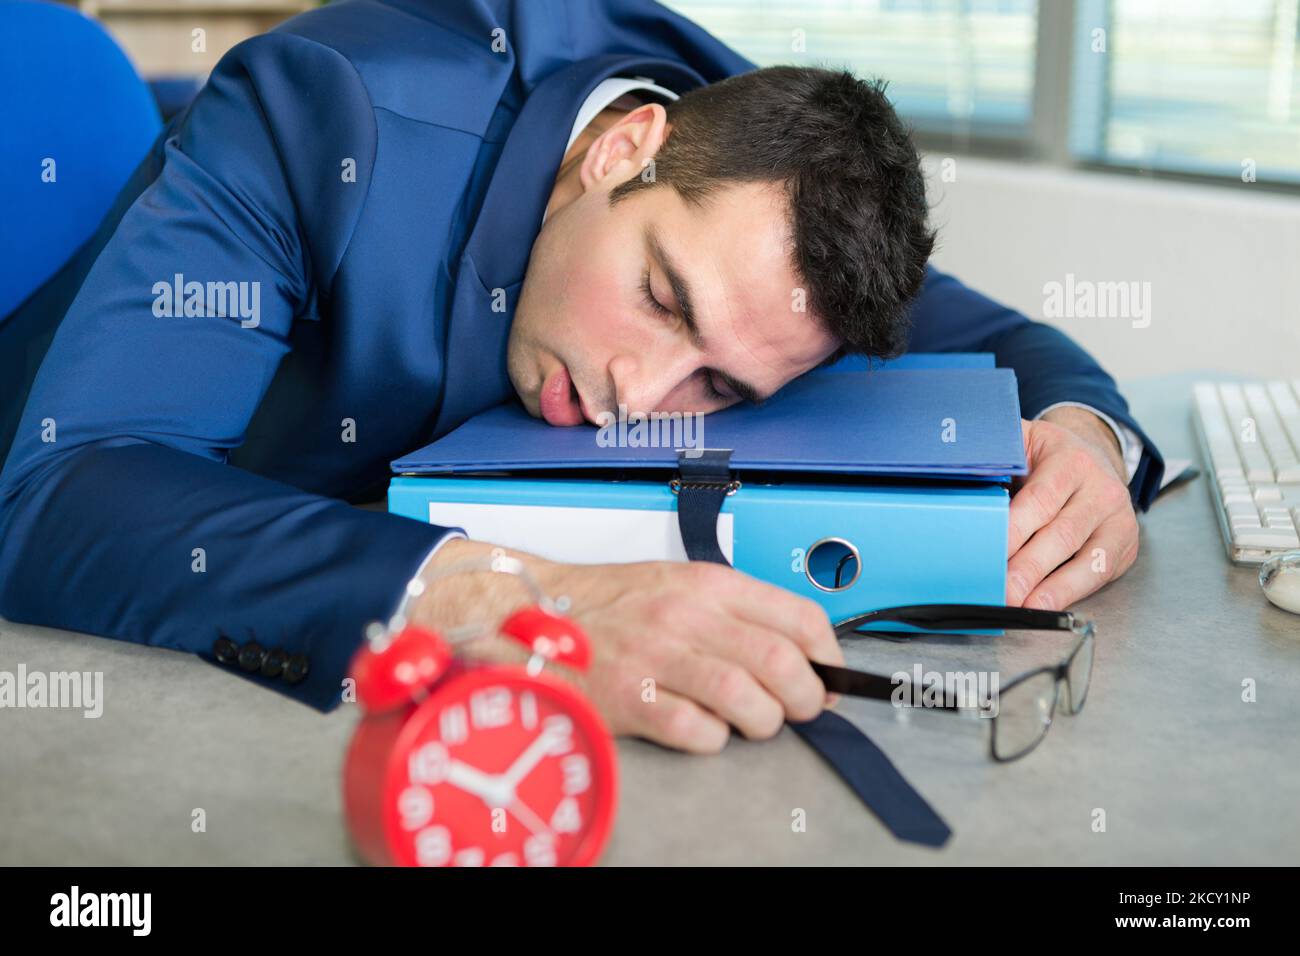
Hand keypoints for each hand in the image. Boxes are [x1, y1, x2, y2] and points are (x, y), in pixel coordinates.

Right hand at [408, 538, 842, 754]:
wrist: (532, 613)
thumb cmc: (609, 604)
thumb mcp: (679, 583)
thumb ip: (736, 610)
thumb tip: (799, 649)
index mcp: (706, 584)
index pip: (797, 616)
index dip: (828, 655)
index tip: (830, 676)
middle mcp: (687, 616)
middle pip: (780, 662)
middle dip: (806, 697)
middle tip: (801, 709)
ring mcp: (658, 657)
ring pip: (747, 698)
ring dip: (763, 721)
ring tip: (752, 722)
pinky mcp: (631, 699)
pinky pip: (698, 732)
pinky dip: (713, 740)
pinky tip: (703, 728)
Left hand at [1006, 408, 1139, 609]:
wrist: (1096, 454)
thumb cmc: (1048, 456)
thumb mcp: (1024, 440)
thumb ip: (996, 454)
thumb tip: (951, 471)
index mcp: (1071, 461)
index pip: (1041, 499)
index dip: (1016, 529)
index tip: (991, 551)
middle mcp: (1101, 489)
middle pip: (1062, 534)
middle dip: (1029, 567)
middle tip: (1003, 589)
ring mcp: (1118, 518)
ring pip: (1087, 559)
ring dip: (1053, 588)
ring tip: (1025, 606)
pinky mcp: (1124, 544)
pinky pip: (1099, 572)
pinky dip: (1071, 593)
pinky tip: (1047, 606)